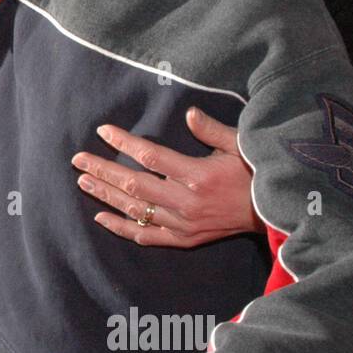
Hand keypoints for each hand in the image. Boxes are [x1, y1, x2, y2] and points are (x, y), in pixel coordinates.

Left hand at [73, 106, 263, 248]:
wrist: (275, 214)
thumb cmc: (257, 173)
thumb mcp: (240, 145)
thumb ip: (212, 130)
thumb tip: (188, 113)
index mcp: (198, 175)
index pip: (150, 156)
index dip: (123, 143)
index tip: (103, 131)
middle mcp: (186, 202)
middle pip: (133, 184)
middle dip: (102, 169)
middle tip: (77, 159)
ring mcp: (183, 224)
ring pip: (134, 209)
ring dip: (105, 195)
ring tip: (83, 181)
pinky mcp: (184, 239)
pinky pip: (146, 236)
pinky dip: (122, 227)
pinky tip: (101, 218)